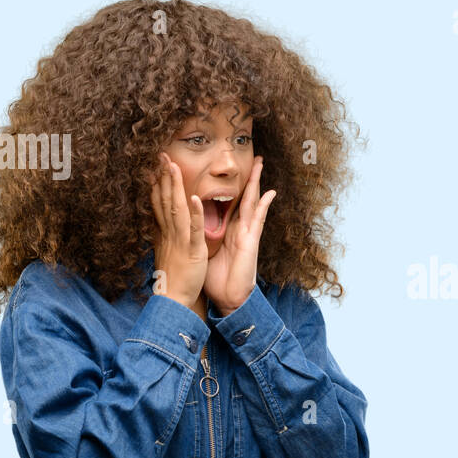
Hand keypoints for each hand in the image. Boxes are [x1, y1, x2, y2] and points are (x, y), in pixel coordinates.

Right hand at [150, 152, 207, 308]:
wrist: (173, 300)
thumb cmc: (173, 278)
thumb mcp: (166, 252)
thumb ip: (163, 236)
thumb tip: (158, 225)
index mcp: (165, 233)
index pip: (159, 203)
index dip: (157, 184)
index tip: (154, 166)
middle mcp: (169, 233)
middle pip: (165, 200)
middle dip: (163, 177)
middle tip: (161, 155)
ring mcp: (180, 241)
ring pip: (177, 209)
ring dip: (174, 187)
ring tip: (172, 166)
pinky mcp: (192, 250)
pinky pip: (193, 230)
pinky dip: (195, 214)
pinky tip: (195, 199)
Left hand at [204, 155, 276, 315]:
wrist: (229, 299)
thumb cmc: (217, 279)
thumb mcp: (204, 253)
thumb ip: (201, 239)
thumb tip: (188, 230)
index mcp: (227, 230)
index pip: (227, 203)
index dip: (227, 185)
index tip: (226, 170)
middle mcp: (238, 229)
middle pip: (242, 197)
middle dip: (247, 178)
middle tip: (252, 158)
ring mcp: (247, 234)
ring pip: (252, 202)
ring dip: (256, 182)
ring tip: (261, 164)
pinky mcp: (251, 242)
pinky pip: (257, 220)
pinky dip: (262, 206)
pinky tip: (268, 192)